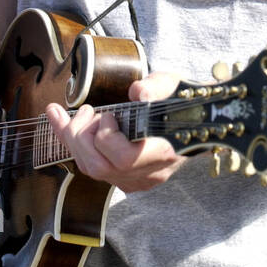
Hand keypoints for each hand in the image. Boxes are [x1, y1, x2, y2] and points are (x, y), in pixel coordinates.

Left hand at [44, 70, 182, 193]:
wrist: (197, 122)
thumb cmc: (182, 102)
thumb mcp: (172, 86)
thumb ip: (156, 88)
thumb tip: (138, 93)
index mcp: (164, 152)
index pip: (125, 159)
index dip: (107, 137)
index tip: (110, 114)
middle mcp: (149, 173)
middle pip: (100, 167)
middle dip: (81, 136)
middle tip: (87, 110)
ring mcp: (136, 180)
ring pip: (92, 170)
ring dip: (76, 139)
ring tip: (82, 114)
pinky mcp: (126, 178)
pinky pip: (93, 168)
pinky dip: (78, 146)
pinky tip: (69, 124)